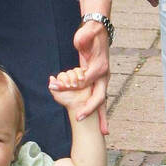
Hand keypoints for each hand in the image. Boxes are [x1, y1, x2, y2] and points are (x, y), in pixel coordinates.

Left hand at [48, 67, 92, 110]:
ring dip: (76, 76)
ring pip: (76, 70)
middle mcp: (69, 78)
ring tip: (79, 82)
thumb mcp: (57, 95)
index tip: (67, 86)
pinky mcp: (85, 77)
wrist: (80, 105)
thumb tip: (51, 77)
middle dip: (72, 78)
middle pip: (69, 72)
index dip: (65, 79)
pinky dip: (81, 73)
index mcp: (62, 82)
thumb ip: (53, 87)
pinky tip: (82, 78)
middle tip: (73, 86)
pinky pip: (82, 71)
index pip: (62, 75)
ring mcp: (77, 77)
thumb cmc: (68, 101)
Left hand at [72, 19, 109, 134]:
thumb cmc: (90, 34)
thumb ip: (84, 38)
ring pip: (102, 101)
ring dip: (102, 117)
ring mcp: (102, 80)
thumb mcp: (86, 34)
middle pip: (99, 97)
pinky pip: (99, 99)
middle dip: (91, 110)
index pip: (86, 81)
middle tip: (79, 119)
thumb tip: (80, 41)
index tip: (61, 90)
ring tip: (104, 132)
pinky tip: (101, 124)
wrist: (99, 32)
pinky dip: (100, 112)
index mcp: (100, 67)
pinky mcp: (98, 82)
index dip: (74, 87)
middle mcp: (104, 76)